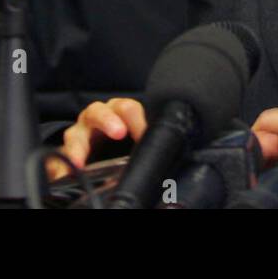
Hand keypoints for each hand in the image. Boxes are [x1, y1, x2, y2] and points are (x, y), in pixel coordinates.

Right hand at [47, 100, 277, 181]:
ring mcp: (83, 138)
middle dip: (110, 119)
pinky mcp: (68, 156)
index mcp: (126, 117)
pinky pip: (57, 157)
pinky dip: (56, 161)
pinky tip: (58, 169)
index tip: (142, 132)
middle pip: (100, 112)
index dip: (136, 116)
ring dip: (79, 140)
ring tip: (81, 156)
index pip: (129, 108)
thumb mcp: (162, 141)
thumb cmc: (140, 147)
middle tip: (121, 133)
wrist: (114, 165)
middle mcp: (102, 124)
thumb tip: (221, 135)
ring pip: (77, 130)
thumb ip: (182, 137)